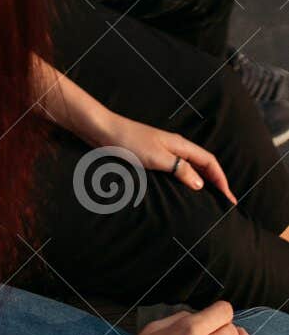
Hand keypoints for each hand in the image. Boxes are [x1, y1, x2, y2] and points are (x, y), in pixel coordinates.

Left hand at [107, 113, 236, 203]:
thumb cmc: (128, 142)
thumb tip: (200, 184)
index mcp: (180, 145)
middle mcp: (175, 147)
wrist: (103, 131)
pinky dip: (185, 181)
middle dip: (216, 182)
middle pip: (203, 164)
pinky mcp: (152, 157)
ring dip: (202, 182)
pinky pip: (176, 170)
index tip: (230, 199)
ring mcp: (163, 152)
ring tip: (209, 200)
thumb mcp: (156, 158)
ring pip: (190, 168)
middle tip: (224, 203)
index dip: (222, 180)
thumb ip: (179, 169)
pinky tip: (182, 191)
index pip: (209, 162)